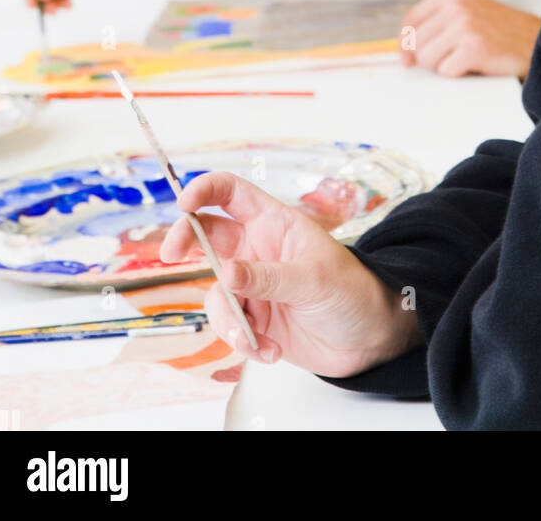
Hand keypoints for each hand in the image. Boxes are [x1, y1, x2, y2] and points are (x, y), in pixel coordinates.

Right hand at [160, 172, 421, 375]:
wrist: (369, 339)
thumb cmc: (352, 291)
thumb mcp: (313, 279)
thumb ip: (268, 277)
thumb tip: (226, 274)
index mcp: (274, 223)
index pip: (232, 193)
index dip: (205, 189)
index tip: (183, 202)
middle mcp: (257, 250)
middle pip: (205, 234)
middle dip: (184, 241)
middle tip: (171, 255)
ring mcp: (252, 285)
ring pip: (214, 293)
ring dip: (229, 319)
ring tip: (256, 338)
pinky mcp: (252, 319)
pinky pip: (229, 328)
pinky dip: (244, 343)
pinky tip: (271, 350)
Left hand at [400, 0, 540, 77]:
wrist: (538, 43)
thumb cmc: (502, 33)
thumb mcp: (468, 13)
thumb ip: (438, 23)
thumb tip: (405, 50)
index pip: (411, 19)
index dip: (406, 43)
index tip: (407, 59)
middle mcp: (456, 4)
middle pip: (416, 42)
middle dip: (431, 57)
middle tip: (455, 56)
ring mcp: (465, 24)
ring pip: (427, 59)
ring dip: (444, 66)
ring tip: (467, 58)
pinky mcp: (473, 47)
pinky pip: (446, 71)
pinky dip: (459, 74)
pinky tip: (476, 65)